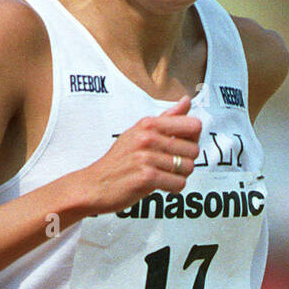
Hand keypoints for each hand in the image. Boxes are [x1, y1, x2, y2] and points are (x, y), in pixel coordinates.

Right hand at [71, 95, 201, 216]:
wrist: (95, 185)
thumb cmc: (119, 160)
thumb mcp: (139, 132)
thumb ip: (166, 118)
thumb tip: (187, 100)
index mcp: (149, 124)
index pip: (193, 125)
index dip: (193, 139)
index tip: (180, 147)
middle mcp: (148, 137)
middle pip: (194, 150)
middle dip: (185, 162)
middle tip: (168, 166)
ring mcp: (146, 157)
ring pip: (187, 168)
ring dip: (179, 176)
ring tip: (162, 175)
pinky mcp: (146, 177)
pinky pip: (178, 183)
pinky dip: (173, 188)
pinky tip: (160, 186)